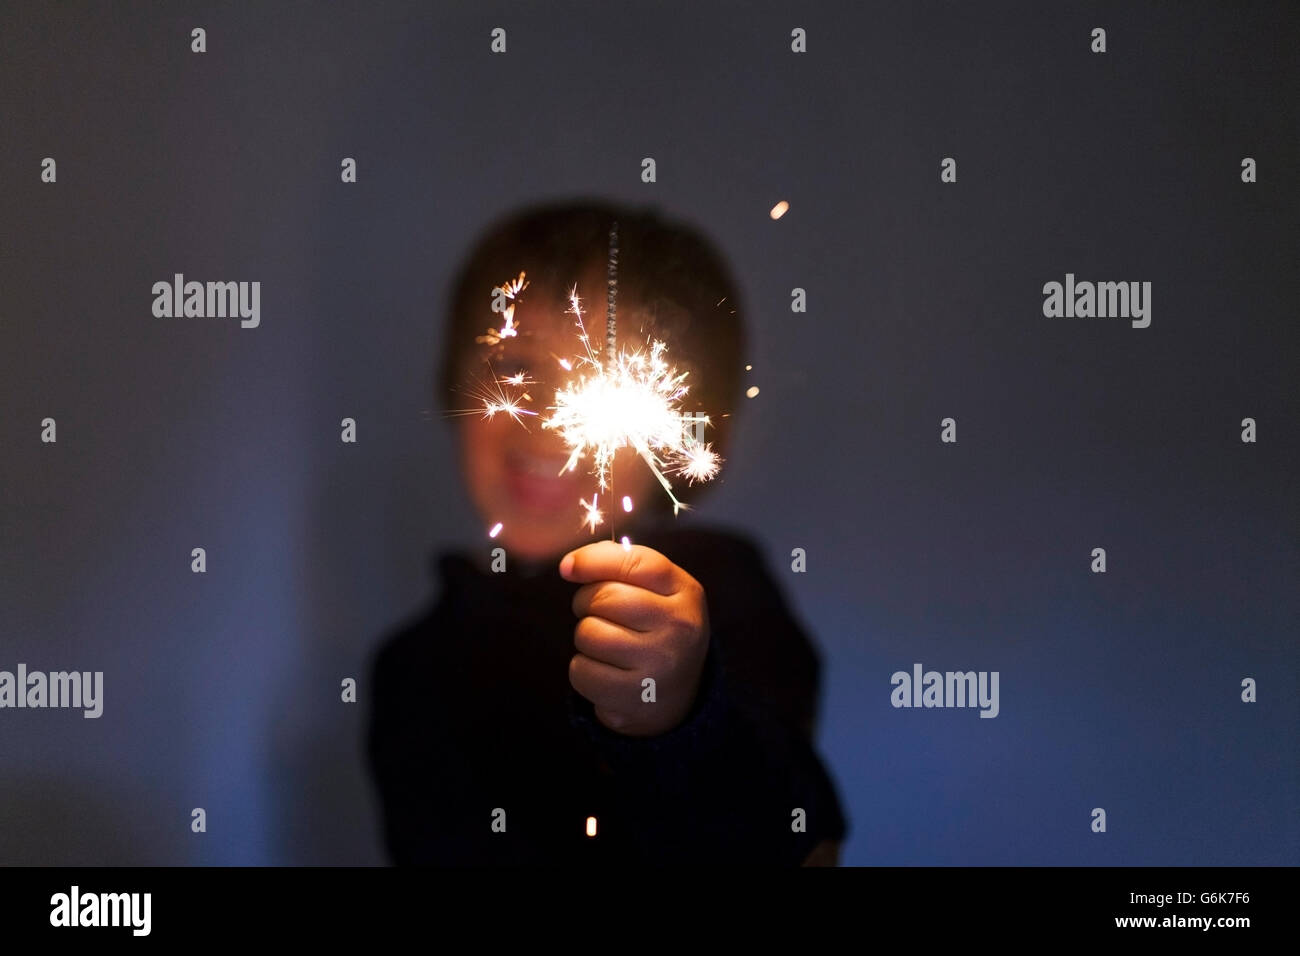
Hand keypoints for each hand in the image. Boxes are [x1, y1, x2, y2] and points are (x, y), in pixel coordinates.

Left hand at [559, 541, 709, 735]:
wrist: (676, 695)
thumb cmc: (655, 630)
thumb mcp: (657, 592)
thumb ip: (622, 567)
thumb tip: (572, 564)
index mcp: (685, 593)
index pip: (635, 563)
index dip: (593, 559)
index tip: (569, 566)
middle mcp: (679, 627)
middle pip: (606, 597)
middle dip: (586, 601)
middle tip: (595, 612)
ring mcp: (659, 664)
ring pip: (589, 633)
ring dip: (585, 636)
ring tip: (604, 643)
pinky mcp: (635, 696)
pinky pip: (582, 670)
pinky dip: (582, 669)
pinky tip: (603, 671)